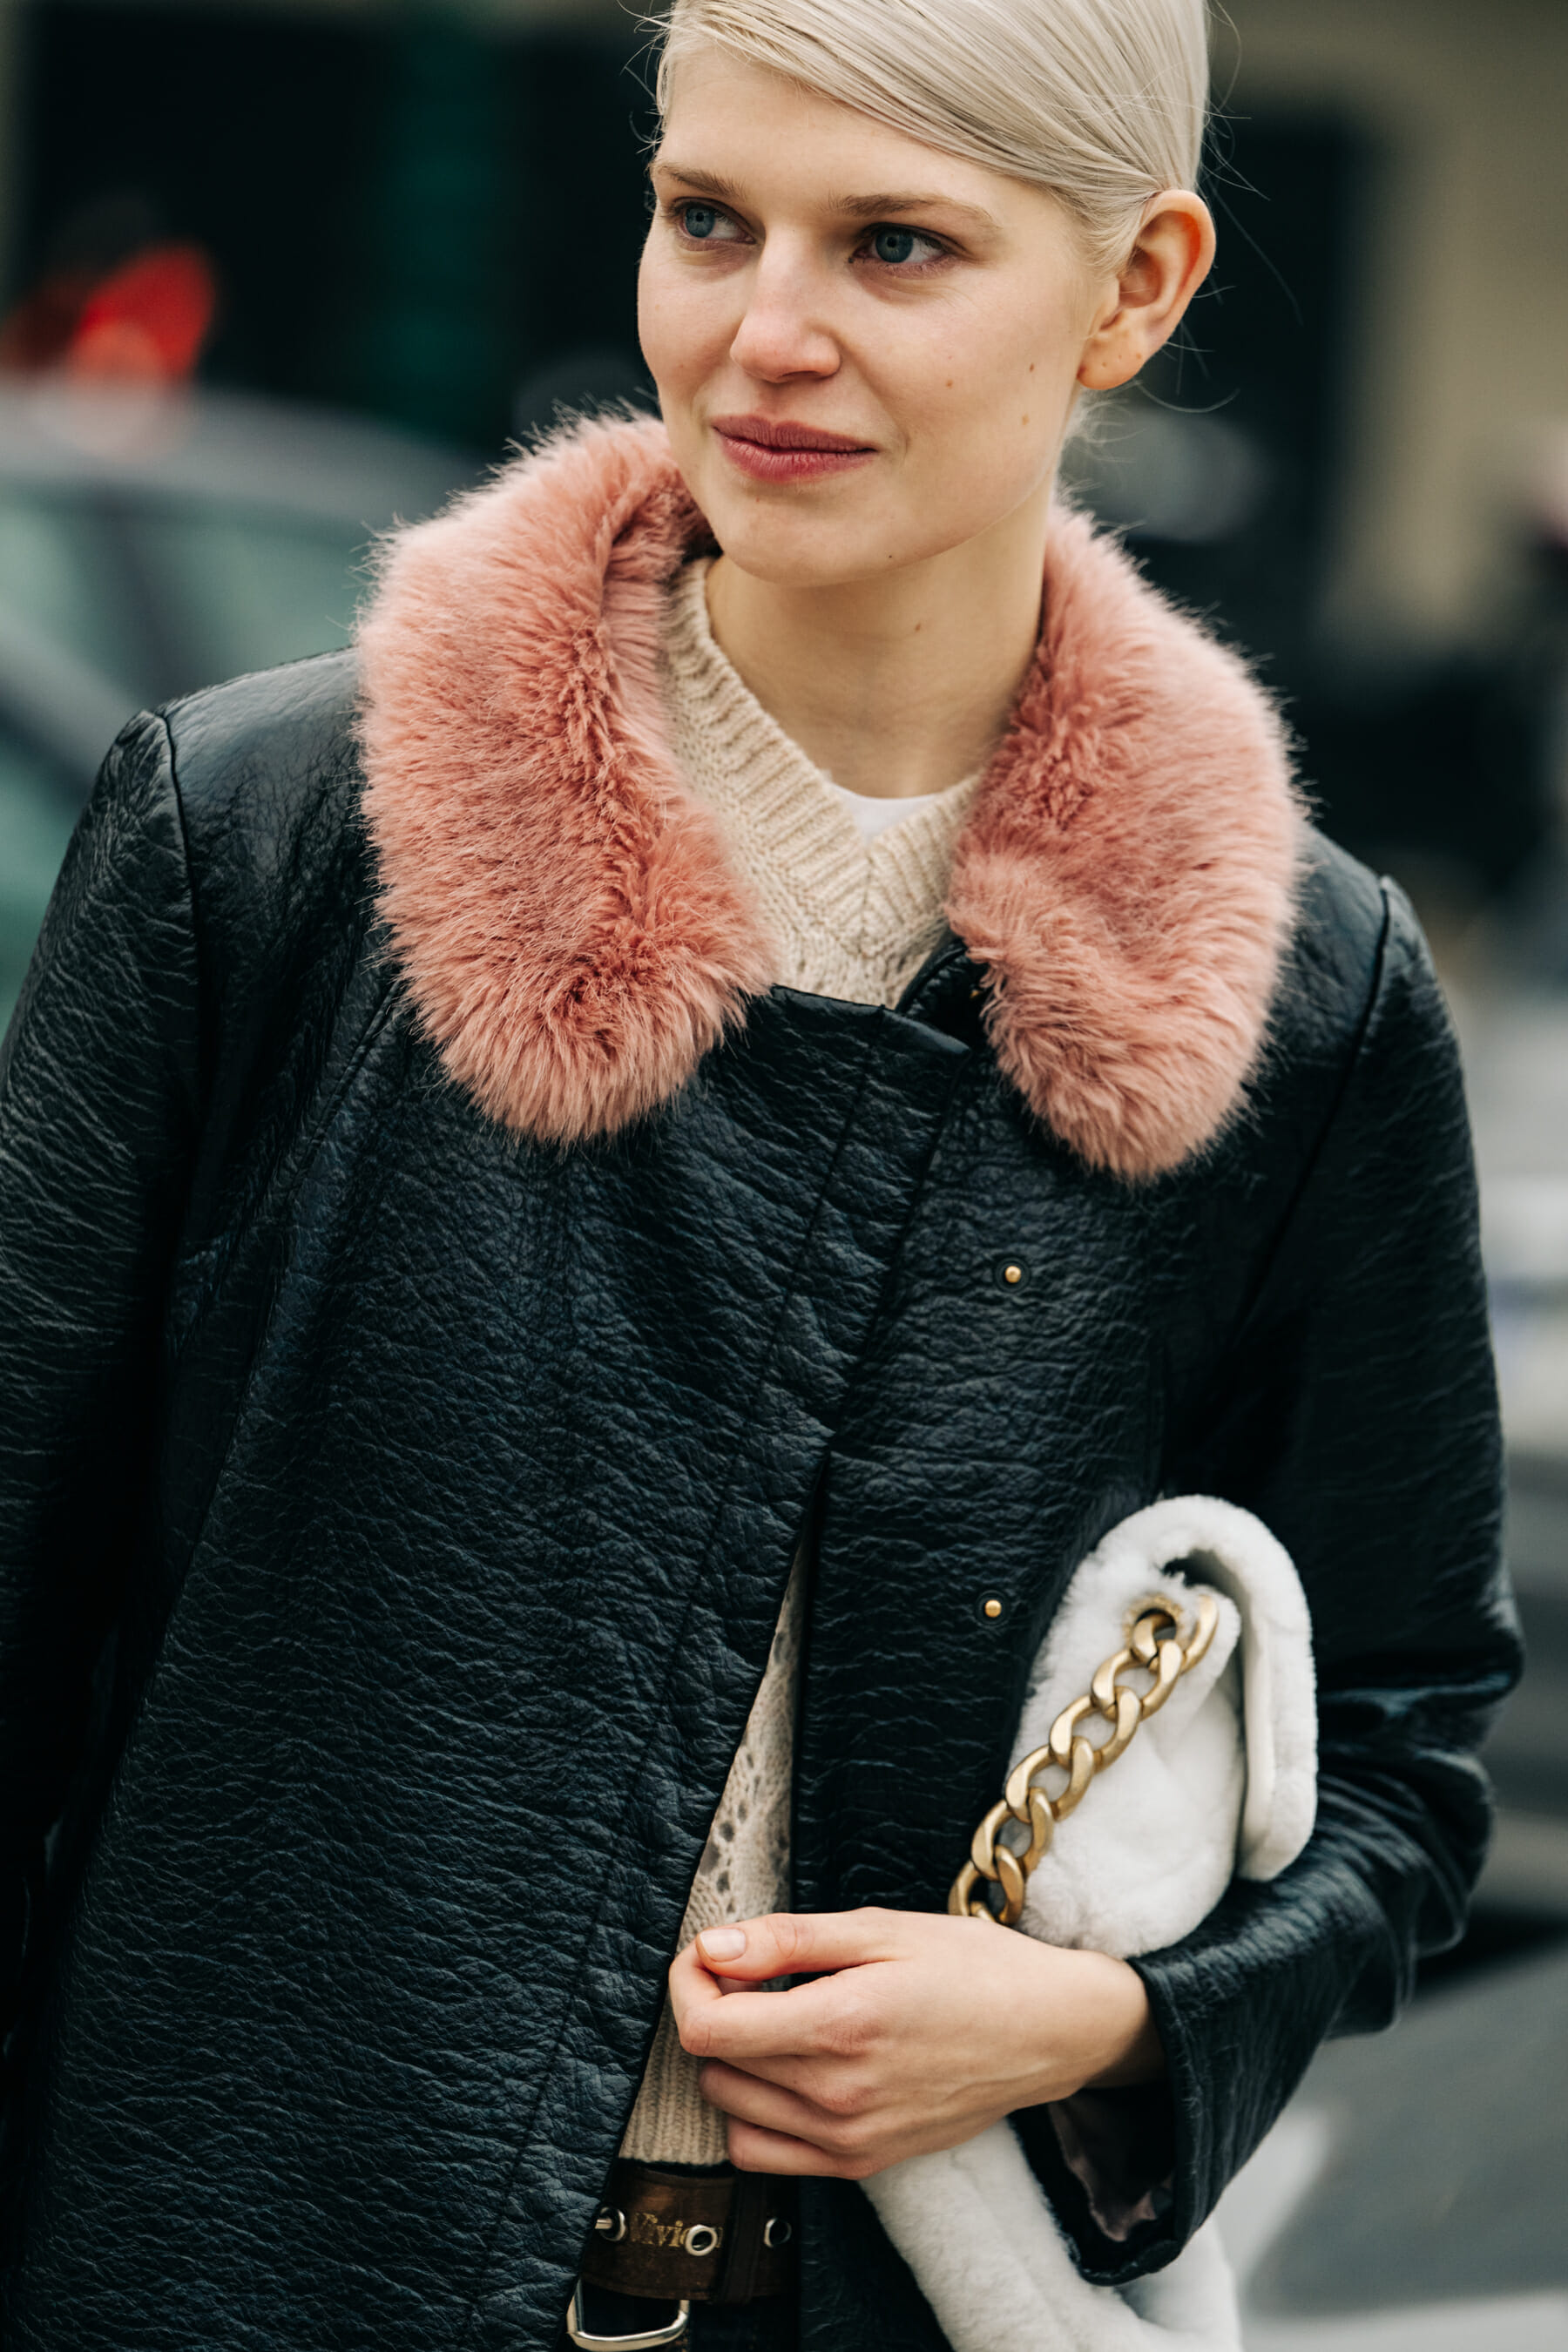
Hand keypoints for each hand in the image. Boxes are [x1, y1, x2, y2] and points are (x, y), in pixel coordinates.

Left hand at [666, 1906, 1162, 2178]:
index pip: (707, 2028)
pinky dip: (755, 2114)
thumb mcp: (879, 1929)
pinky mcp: (861, 2163)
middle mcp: (838, 2095)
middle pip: (713, 2066)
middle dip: (714, 2010)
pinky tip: (789, 2070)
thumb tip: (712, 1948)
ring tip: (777, 2018)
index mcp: (840, 2026)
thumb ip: (786, 1941)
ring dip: (734, 2062)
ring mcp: (849, 2139)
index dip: (688, 1983)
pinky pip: (764, 2154)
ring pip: (730, 2112)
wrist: (1048, 2031)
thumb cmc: (971, 1968)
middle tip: (751, 1973)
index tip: (708, 1954)